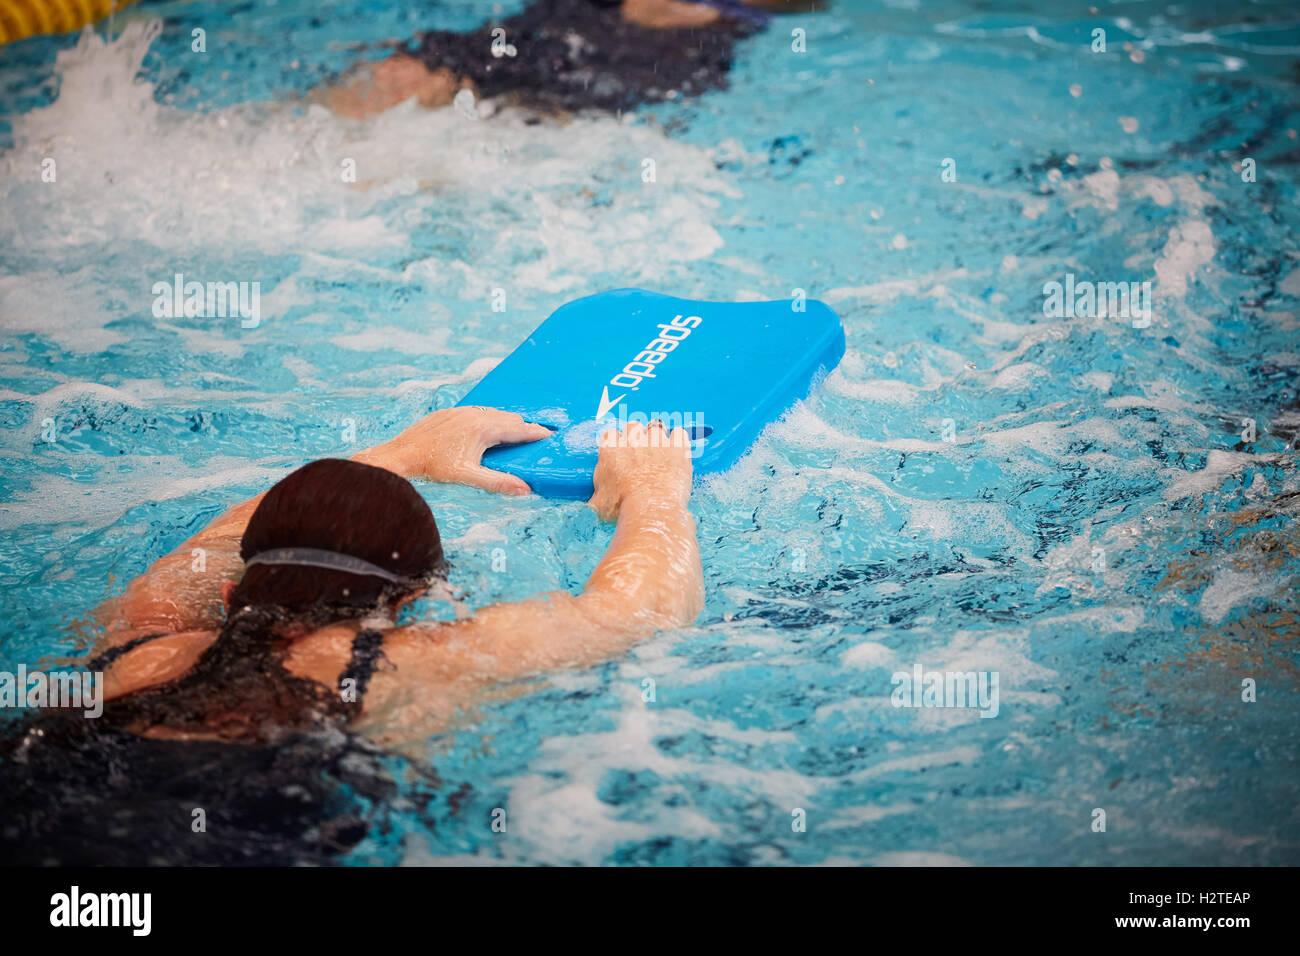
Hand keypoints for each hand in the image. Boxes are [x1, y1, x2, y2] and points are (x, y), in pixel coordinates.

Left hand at [359, 407, 550, 493]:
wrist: (403, 454)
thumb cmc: (434, 466)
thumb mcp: (468, 476)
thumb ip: (498, 482)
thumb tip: (525, 489)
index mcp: (484, 427)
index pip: (519, 428)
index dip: (537, 433)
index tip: (551, 435)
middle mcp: (476, 414)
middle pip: (509, 418)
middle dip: (524, 428)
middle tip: (535, 438)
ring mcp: (462, 410)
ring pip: (493, 413)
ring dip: (506, 423)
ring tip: (514, 435)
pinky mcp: (450, 412)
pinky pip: (478, 412)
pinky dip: (489, 420)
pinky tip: (486, 430)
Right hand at [588, 420, 692, 520]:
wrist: (651, 509)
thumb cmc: (623, 508)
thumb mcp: (598, 505)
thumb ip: (596, 495)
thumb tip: (592, 503)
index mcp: (610, 450)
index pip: (610, 434)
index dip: (615, 443)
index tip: (620, 454)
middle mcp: (633, 440)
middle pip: (633, 426)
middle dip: (636, 436)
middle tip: (640, 454)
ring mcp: (656, 441)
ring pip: (656, 427)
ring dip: (657, 437)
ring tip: (660, 452)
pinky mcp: (677, 447)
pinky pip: (679, 434)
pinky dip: (678, 441)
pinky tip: (677, 452)